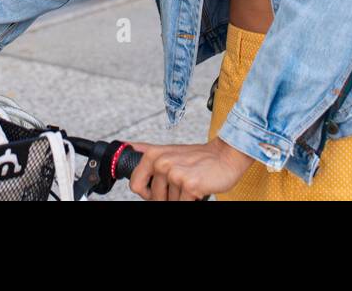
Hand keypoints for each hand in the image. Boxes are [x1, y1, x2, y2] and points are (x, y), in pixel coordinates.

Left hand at [125, 137, 255, 199]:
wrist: (226, 156)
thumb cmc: (198, 157)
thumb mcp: (168, 150)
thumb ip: (146, 150)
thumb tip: (126, 147)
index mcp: (153, 155)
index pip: (135, 185)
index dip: (147, 193)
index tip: (158, 190)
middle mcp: (161, 163)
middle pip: (154, 198)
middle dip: (168, 197)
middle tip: (181, 185)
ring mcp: (174, 174)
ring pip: (169, 203)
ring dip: (181, 198)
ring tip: (190, 184)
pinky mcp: (189, 185)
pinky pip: (182, 205)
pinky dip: (191, 201)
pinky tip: (197, 189)